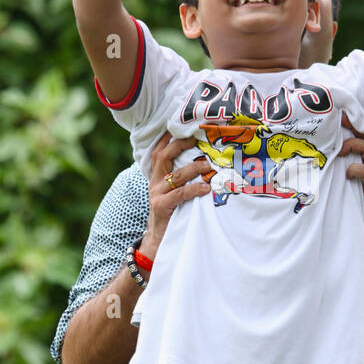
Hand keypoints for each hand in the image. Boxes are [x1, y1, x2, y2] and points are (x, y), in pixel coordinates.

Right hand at [139, 132, 210, 258]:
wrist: (159, 238)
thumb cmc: (173, 212)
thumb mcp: (175, 191)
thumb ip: (184, 176)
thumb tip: (208, 160)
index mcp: (158, 174)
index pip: (161, 148)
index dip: (171, 135)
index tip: (188, 125)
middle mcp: (155, 180)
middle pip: (164, 155)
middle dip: (181, 144)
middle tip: (198, 139)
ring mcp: (157, 193)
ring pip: (175, 174)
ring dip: (194, 168)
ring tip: (208, 166)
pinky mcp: (161, 205)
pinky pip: (180, 193)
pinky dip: (194, 189)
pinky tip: (206, 188)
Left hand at [338, 112, 363, 245]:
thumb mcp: (358, 177)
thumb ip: (347, 164)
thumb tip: (322, 155)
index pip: (363, 131)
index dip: (351, 121)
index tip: (336, 112)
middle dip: (352, 124)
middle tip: (336, 121)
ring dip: (353, 145)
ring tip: (339, 150)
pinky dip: (354, 169)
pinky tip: (347, 173)